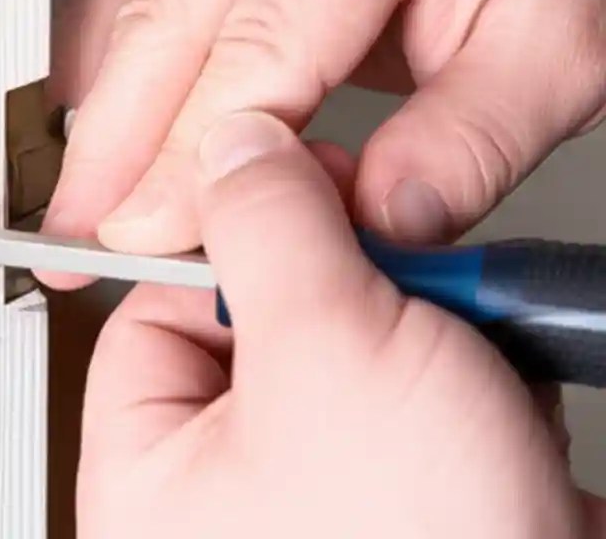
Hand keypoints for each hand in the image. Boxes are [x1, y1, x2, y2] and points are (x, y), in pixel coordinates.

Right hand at [43, 0, 603, 285]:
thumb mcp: (561, 47)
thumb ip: (469, 146)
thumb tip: (370, 225)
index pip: (259, 38)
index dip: (192, 153)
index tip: (152, 237)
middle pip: (164, 13)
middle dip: (111, 145)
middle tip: (77, 237)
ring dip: (96, 113)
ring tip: (76, 204)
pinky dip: (99, 61)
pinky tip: (92, 126)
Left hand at [77, 111, 601, 536]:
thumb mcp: (327, 350)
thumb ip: (271, 228)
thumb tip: (233, 149)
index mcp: (151, 470)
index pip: (159, 305)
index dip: (237, 236)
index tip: (300, 190)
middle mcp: (222, 498)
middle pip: (270, 328)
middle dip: (361, 297)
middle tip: (409, 284)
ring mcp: (319, 509)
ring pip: (360, 365)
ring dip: (430, 346)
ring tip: (470, 370)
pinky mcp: (409, 515)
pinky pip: (421, 419)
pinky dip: (471, 402)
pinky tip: (501, 421)